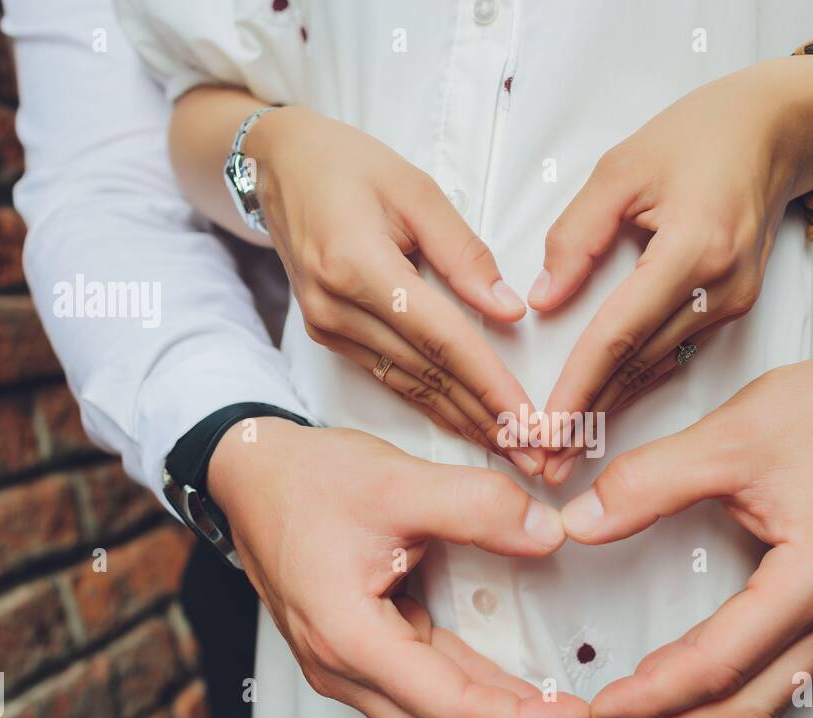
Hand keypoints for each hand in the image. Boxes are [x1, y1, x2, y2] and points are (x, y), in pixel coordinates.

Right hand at [209, 418, 591, 717]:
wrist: (249, 473)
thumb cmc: (307, 479)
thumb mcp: (397, 481)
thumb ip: (477, 505)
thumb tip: (549, 534)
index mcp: (349, 637)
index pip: (451, 707)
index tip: (578, 714)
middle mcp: (343, 667)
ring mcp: (348, 666)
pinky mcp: (361, 652)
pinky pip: (425, 694)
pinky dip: (475, 703)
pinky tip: (517, 697)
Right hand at [248, 106, 545, 475]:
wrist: (276, 165)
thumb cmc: (349, 165)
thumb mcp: (415, 190)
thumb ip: (464, 253)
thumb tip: (509, 310)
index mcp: (358, 265)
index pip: (441, 338)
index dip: (489, 382)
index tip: (530, 419)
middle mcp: (337, 306)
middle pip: (428, 374)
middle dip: (487, 419)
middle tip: (536, 456)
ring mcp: (329, 327)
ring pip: (409, 387)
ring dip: (464, 423)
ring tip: (513, 452)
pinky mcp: (329, 336)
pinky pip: (390, 378)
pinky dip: (433, 406)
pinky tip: (467, 427)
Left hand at [530, 55, 812, 483]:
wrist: (774, 131)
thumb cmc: (695, 137)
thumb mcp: (621, 169)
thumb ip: (577, 237)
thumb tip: (542, 302)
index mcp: (693, 248)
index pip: (620, 332)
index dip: (578, 384)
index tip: (544, 427)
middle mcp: (719, 287)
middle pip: (638, 364)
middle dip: (588, 417)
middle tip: (543, 464)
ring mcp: (732, 303)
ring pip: (656, 366)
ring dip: (608, 411)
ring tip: (563, 453)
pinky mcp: (733, 308)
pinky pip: (673, 353)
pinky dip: (634, 384)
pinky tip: (602, 413)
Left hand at [558, 332, 812, 717]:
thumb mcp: (728, 435)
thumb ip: (647, 482)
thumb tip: (579, 524)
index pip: (722, 660)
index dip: (655, 693)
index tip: (600, 705)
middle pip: (749, 704)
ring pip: (770, 699)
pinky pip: (784, 674)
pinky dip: (730, 694)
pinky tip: (688, 690)